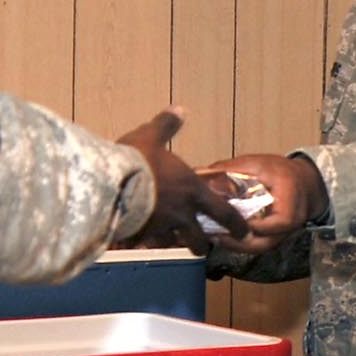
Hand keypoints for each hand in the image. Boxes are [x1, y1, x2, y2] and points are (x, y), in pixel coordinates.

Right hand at [117, 109, 247, 249]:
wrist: (112, 184)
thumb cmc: (138, 160)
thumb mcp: (152, 136)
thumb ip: (167, 125)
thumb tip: (178, 110)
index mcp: (192, 190)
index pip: (223, 212)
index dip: (236, 224)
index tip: (243, 233)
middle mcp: (181, 213)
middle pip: (199, 239)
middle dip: (201, 244)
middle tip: (201, 246)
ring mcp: (160, 227)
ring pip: (172, 244)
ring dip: (171, 244)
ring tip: (166, 243)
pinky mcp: (138, 235)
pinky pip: (142, 243)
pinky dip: (140, 242)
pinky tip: (133, 241)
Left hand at [204, 152, 326, 247]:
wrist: (302, 181)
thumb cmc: (280, 171)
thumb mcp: (257, 163)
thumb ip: (231, 169)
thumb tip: (200, 174)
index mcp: (291, 200)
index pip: (281, 221)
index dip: (258, 226)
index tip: (235, 221)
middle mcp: (292, 221)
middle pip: (268, 242)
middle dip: (240, 243)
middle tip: (216, 236)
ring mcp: (284, 233)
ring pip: (262, 247)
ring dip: (238, 245)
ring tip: (215, 237)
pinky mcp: (276, 237)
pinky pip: (260, 244)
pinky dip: (242, 243)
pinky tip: (224, 236)